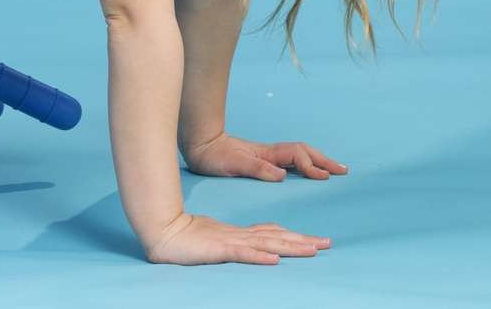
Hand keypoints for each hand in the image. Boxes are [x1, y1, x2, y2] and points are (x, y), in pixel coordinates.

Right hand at [145, 211, 330, 265]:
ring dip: (291, 247)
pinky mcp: (219, 249)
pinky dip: (259, 256)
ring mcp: (230, 241)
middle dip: (304, 241)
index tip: (315, 240)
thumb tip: (259, 246)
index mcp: (238, 233)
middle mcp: (239, 235)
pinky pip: (242, 253)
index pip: (272, 233)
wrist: (162, 231)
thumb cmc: (186, 236)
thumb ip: (237, 242)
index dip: (294, 236)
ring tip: (313, 250)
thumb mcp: (216, 239)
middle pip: (278, 237)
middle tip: (328, 243)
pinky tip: (274, 259)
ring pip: (267, 243)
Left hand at [181, 131, 348, 180]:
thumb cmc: (212, 156)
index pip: (296, 156)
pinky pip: (290, 160)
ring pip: (299, 154)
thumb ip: (256, 168)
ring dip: (318, 160)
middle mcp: (269, 153)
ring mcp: (267, 155)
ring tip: (334, 169)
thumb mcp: (232, 164)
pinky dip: (305, 163)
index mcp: (266, 153)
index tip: (323, 177)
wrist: (198, 144)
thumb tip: (282, 174)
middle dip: (324, 160)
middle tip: (344, 171)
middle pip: (303, 152)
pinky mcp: (262, 160)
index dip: (311, 166)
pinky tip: (309, 170)